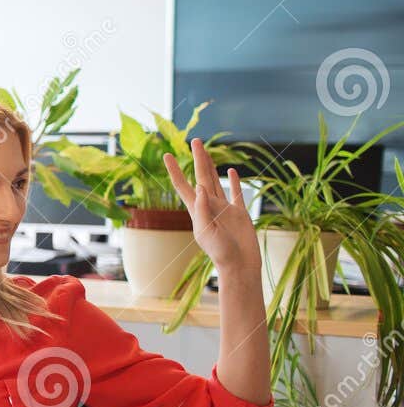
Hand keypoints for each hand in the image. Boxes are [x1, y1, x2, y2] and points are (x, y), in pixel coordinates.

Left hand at [163, 137, 259, 274]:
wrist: (240, 265)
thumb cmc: (221, 253)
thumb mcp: (206, 232)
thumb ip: (202, 210)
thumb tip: (199, 187)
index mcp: (197, 211)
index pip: (183, 186)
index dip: (175, 170)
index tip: (167, 155)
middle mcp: (209, 207)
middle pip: (201, 177)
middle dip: (198, 159)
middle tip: (195, 141)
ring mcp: (224, 209)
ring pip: (216, 182)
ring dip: (211, 166)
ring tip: (206, 152)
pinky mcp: (239, 213)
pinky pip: (235, 193)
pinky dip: (234, 181)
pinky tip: (231, 171)